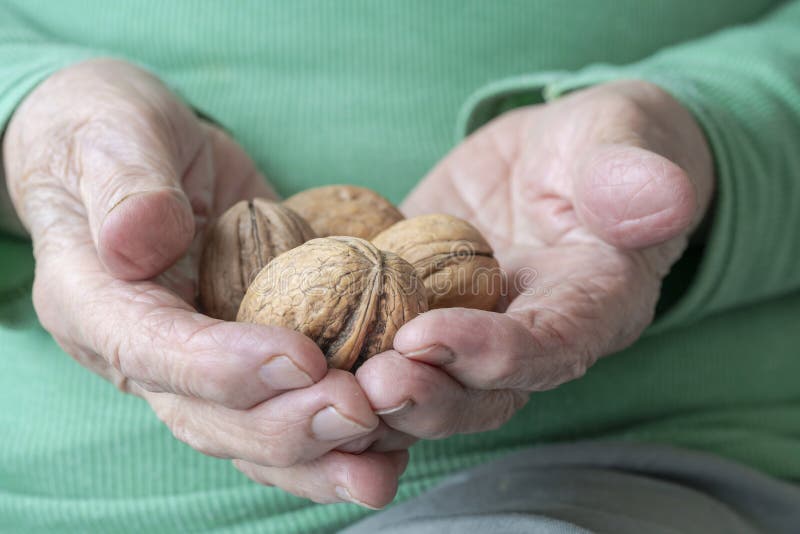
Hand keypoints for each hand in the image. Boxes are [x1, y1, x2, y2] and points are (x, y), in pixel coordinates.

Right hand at [3, 59, 410, 506]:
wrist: (131, 150)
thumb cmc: (110, 132)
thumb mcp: (110, 132)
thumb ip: (124, 181)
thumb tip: (136, 239)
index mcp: (94, 301)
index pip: (151, 349)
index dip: (223, 366)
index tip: (301, 359)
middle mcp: (141, 352)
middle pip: (207, 416)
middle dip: (287, 424)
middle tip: (360, 410)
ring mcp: (194, 364)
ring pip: (249, 431)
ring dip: (317, 452)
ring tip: (382, 458)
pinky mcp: (243, 357)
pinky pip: (281, 408)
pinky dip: (331, 436)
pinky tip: (388, 448)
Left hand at [357, 80, 713, 438]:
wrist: (559, 159)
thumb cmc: (605, 147)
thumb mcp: (626, 145)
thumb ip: (635, 176)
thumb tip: (661, 199)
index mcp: (590, 309)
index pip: (547, 348)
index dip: (491, 353)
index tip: (428, 336)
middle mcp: (529, 339)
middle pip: (479, 392)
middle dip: (424, 396)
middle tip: (368, 384)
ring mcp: (471, 331)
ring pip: (427, 385)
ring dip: (376, 394)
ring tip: (322, 380)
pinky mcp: (422, 311)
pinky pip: (384, 342)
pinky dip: (343, 355)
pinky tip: (292, 346)